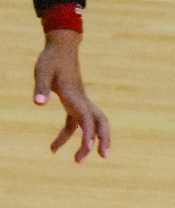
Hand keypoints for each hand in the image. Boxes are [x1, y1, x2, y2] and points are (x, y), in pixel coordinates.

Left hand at [34, 31, 108, 162]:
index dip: (89, 133)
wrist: (62, 46)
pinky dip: (67, 136)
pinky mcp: (74, 102)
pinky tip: (53, 147)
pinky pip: (75, 123)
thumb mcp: (42, 72)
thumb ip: (40, 88)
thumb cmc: (51, 59)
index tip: (89, 149)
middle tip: (103, 157)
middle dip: (103, 139)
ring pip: (91, 124)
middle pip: (100, 122)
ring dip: (88, 142)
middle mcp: (82, 100)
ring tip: (77, 161)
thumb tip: (38, 104)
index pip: (86, 117)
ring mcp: (80, 101)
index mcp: (75, 95)